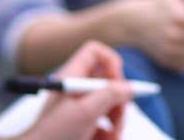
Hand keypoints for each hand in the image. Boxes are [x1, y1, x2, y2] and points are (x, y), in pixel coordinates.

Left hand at [17, 41, 131, 139]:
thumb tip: (130, 87)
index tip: (118, 84)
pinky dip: (108, 133)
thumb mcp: (85, 113)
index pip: (95, 52)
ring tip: (112, 137)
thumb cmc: (53, 135)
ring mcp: (78, 107)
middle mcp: (76, 88)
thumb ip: (110, 95)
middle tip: (120, 116)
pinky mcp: (81, 124)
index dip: (111, 63)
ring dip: (116, 122)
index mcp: (72, 77)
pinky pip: (103, 123)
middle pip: (107, 81)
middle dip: (118, 101)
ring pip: (109, 105)